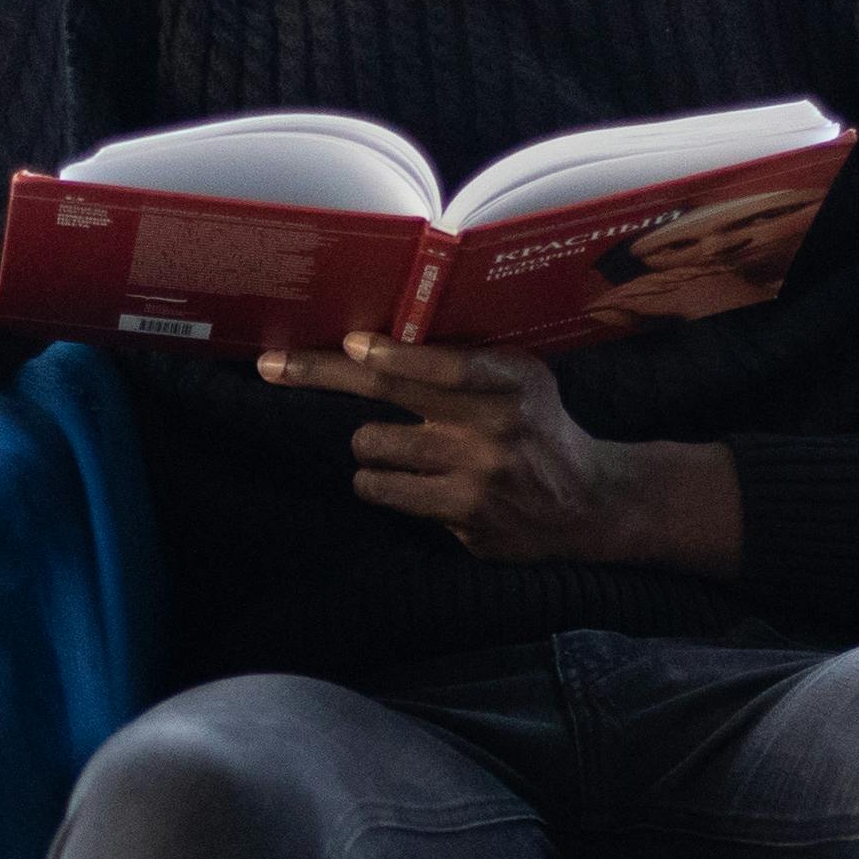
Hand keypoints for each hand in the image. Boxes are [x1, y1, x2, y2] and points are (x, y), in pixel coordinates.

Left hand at [261, 334, 744, 572]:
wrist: (587, 504)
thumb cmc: (538, 427)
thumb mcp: (522, 380)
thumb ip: (465, 361)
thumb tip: (372, 342)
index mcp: (514, 379)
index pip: (445, 363)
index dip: (393, 353)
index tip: (350, 344)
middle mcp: (497, 424)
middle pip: (388, 391)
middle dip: (319, 374)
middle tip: (271, 366)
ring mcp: (477, 474)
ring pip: (372, 447)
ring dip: (368, 448)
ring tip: (397, 450)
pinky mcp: (462, 517)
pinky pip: (385, 492)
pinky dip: (380, 484)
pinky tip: (408, 484)